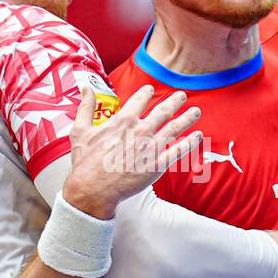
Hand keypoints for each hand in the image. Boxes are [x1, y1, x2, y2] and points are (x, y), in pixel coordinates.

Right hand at [63, 84, 202, 218]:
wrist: (93, 189)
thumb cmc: (85, 162)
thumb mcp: (80, 130)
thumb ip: (85, 107)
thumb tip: (85, 88)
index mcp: (123, 121)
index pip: (139, 100)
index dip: (146, 93)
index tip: (151, 90)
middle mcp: (140, 130)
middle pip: (163, 111)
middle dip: (174, 102)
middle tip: (182, 96)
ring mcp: (150, 147)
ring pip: (175, 128)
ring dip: (187, 118)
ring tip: (196, 111)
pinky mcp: (157, 165)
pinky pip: (178, 151)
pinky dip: (189, 143)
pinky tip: (197, 136)